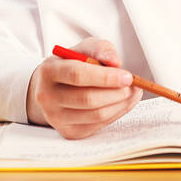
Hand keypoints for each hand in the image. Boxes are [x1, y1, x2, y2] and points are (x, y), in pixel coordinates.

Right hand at [25, 37, 142, 138]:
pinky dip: (116, 114)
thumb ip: (100, 49)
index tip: (127, 76)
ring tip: (132, 92)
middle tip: (134, 85)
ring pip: (96, 115)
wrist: (54, 87)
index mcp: (48, 71)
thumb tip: (115, 62)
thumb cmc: (72, 65)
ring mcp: (55, 118)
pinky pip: (98, 125)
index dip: (105, 77)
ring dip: (121, 104)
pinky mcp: (68, 131)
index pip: (77, 75)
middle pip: (88, 99)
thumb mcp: (84, 49)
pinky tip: (123, 103)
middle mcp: (47, 97)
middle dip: (117, 92)